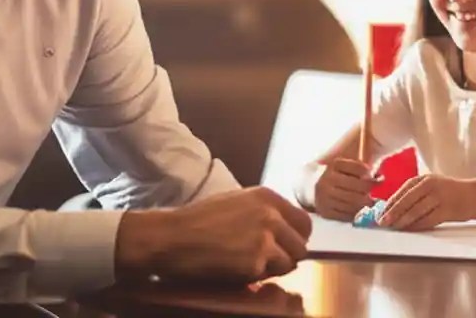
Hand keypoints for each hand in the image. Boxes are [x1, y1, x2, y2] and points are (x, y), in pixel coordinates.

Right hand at [116, 186, 312, 283]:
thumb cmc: (196, 221)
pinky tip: (236, 269)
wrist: (171, 237)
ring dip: (273, 269)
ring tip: (249, 264)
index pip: (304, 222)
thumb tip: (284, 230)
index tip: (286, 247)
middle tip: (266, 261)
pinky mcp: (256, 261)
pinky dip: (256, 277)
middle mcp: (270, 214)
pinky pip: (269, 276)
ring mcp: (265, 237)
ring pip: (290, 263)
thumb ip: (262, 212)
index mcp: (266, 197)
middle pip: (301, 245)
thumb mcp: (235, 202)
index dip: (296, 238)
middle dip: (287, 256)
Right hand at [311, 158, 375, 220]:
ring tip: (371, 202)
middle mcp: (327, 180)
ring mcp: (325, 197)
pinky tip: (359, 210)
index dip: (372, 175)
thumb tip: (378, 177)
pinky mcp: (325, 212)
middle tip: (377, 192)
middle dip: (371, 190)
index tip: (380, 178)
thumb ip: (358, 169)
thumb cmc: (330, 174)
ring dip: (366, 203)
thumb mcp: (340, 166)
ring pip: (354, 203)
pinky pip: (347, 215)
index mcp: (333, 165)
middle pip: (358, 187)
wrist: (305, 186)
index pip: (359, 169)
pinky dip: (356, 213)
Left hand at [378, 175, 472, 230]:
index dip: (390, 203)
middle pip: (407, 201)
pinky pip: (428, 220)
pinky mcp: (447, 210)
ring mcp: (439, 197)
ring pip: (416, 211)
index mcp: (423, 179)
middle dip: (392, 213)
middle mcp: (430, 185)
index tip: (379, 213)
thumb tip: (391, 208)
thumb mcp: (430, 186)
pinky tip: (409, 230)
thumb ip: (414, 194)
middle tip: (382, 222)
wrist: (473, 195)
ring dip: (403, 221)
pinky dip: (417, 226)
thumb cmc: (448, 192)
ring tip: (394, 227)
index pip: (402, 191)